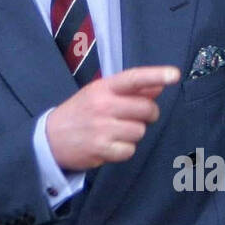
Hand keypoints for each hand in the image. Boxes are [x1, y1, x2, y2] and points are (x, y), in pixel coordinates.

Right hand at [45, 65, 179, 171]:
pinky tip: (110, 145)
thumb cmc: (80, 113)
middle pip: (146, 109)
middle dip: (148, 115)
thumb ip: (129, 91)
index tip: (174, 74)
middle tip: (136, 118)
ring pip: (140, 131)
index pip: (133, 78)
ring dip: (133, 134)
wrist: (49, 139)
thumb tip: (158, 87)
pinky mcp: (101, 149)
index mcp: (103, 88)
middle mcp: (103, 105)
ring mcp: (101, 128)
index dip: (155, 75)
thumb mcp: (99, 95)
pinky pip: (130, 150)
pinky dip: (124, 150)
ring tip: (115, 132)